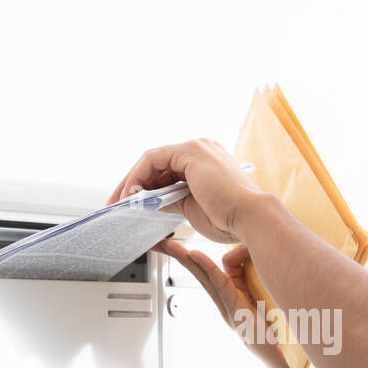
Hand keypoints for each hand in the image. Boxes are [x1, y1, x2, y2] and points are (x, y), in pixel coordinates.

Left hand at [108, 138, 261, 243]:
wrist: (250, 219)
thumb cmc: (230, 219)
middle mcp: (203, 148)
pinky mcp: (190, 151)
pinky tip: (132, 193)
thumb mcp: (192, 209)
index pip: (168, 168)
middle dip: (135, 182)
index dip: (146, 184)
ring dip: (133, 180)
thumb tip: (151, 202)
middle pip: (158, 162)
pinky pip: (154, 160)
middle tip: (117, 201)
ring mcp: (197, 147)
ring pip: (153, 159)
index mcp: (207, 162)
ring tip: (121, 200)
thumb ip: (171, 200)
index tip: (131, 200)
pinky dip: (139, 176)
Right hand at [155, 237, 292, 367]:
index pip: (206, 272)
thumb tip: (250, 260)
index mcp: (228, 299)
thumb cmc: (274, 332)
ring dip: (185, 258)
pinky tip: (194, 255)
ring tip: (168, 245)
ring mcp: (227, 308)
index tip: (180, 242)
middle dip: (178, 256)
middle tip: (159, 242)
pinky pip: (219, 285)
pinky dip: (206, 268)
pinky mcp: (236, 312)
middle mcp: (223, 303)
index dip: (192, 256)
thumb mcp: (262, 301)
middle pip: (197, 273)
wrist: (278, 361)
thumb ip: (254, 283)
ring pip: (203, 276)